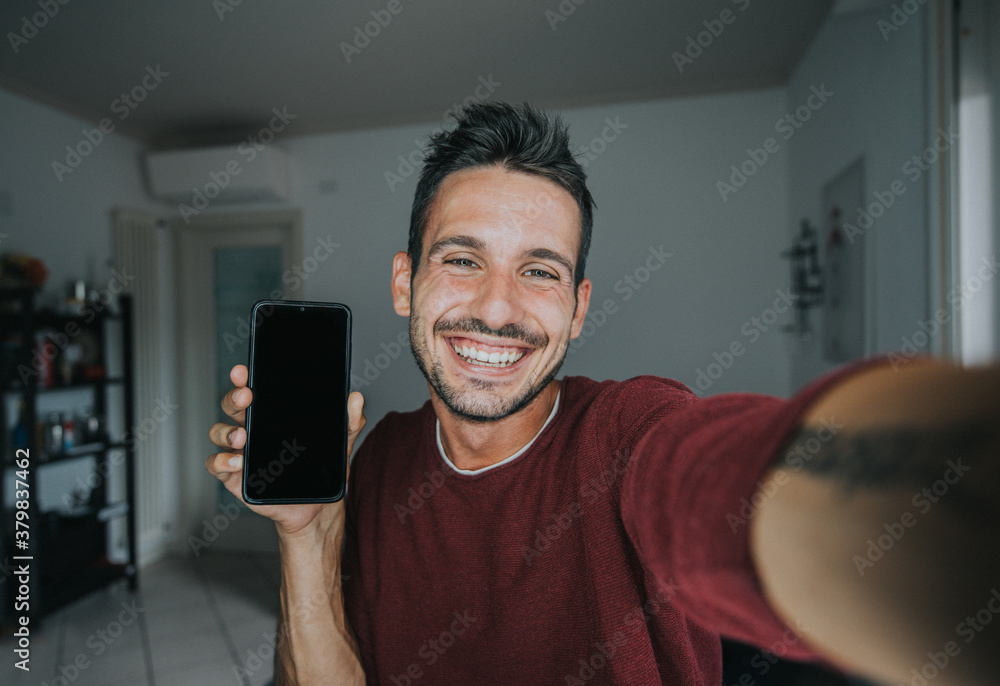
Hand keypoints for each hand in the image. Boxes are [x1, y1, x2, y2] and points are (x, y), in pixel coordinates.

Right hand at [206, 363, 365, 537]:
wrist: (317, 508)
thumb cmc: (321, 471)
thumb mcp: (340, 442)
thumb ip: (349, 421)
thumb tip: (356, 399)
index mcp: (271, 415)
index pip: (253, 390)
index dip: (244, 378)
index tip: (244, 371)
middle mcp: (252, 429)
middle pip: (233, 406)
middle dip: (234, 398)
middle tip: (246, 396)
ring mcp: (241, 452)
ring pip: (219, 432)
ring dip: (226, 431)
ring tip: (242, 436)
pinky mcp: (236, 477)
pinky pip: (217, 464)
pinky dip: (221, 461)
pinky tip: (237, 461)